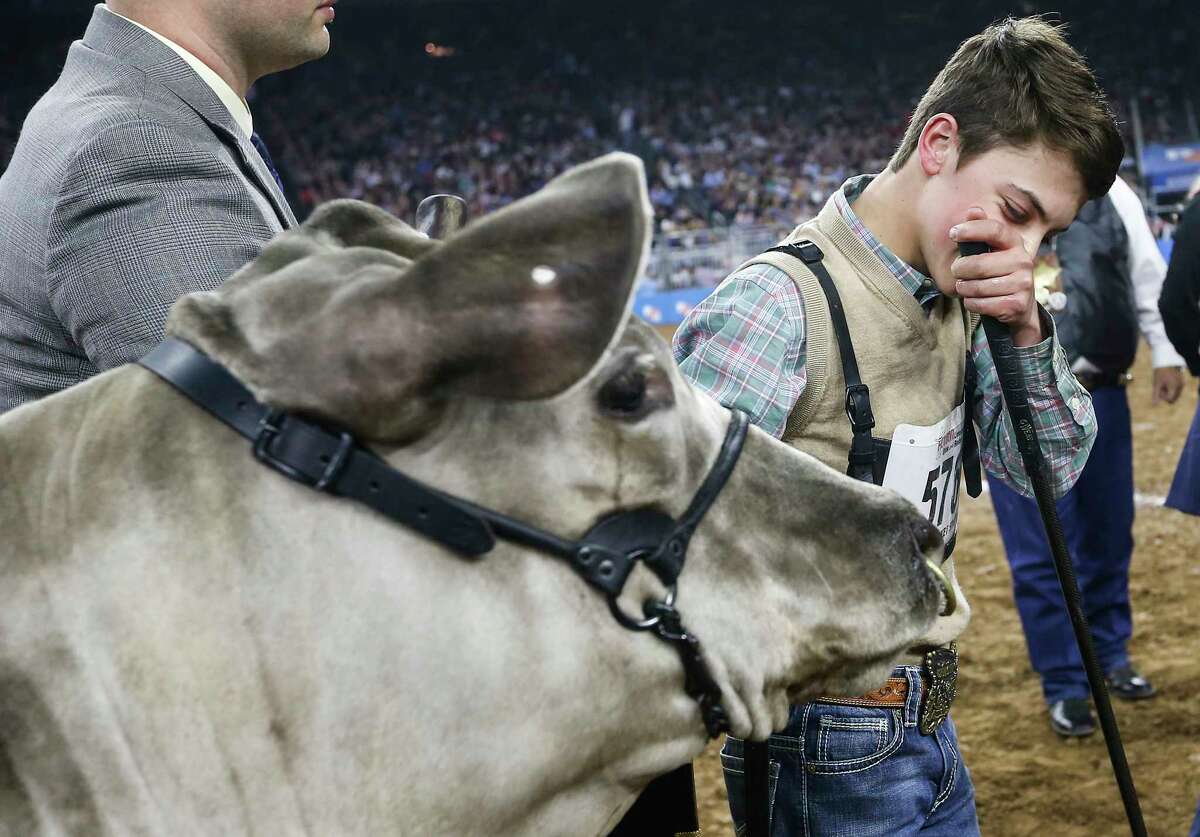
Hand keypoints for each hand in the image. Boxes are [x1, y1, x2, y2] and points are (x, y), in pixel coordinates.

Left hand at [949, 207, 1041, 346]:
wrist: (1019, 306)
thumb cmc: (997, 274)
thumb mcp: (991, 252)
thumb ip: (980, 233)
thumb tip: (973, 209)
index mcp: (1015, 244)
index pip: (995, 230)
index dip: (972, 229)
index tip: (952, 233)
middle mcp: (1023, 261)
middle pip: (978, 264)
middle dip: (959, 270)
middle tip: (956, 272)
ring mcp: (1023, 284)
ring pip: (977, 287)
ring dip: (964, 289)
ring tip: (966, 287)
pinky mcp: (1017, 304)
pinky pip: (980, 304)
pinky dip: (971, 303)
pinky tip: (975, 300)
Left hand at [1152, 366, 1183, 404]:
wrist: (1166, 363)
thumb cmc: (1160, 373)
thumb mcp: (1156, 384)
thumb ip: (1156, 395)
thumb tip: (1154, 404)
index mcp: (1174, 386)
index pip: (1170, 399)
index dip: (1163, 397)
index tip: (1159, 391)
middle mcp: (1180, 386)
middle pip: (1173, 398)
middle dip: (1166, 395)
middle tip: (1161, 387)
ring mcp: (1182, 384)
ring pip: (1175, 395)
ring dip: (1168, 392)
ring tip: (1164, 384)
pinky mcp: (1182, 383)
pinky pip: (1176, 391)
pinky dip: (1171, 389)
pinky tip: (1167, 383)